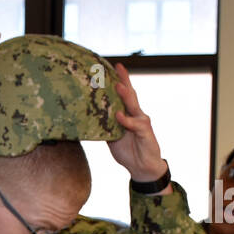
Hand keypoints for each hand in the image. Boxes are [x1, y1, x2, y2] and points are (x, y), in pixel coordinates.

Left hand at [106, 63, 166, 184]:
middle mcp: (136, 114)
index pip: (122, 95)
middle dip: (124, 80)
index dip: (117, 82)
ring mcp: (141, 122)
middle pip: (130, 94)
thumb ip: (105, 125)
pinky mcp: (146, 132)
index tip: (108, 69)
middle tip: (118, 66)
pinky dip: (126, 120)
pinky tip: (119, 115)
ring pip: (133, 105)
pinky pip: (135, 124)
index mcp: (128, 114)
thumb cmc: (128, 151)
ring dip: (126, 95)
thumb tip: (88, 117)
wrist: (142, 167)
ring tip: (118, 86)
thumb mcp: (111, 137)